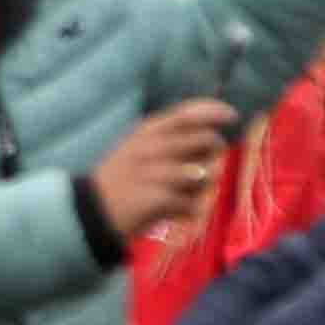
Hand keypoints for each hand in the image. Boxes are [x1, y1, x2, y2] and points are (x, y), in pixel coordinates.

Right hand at [88, 99, 239, 239]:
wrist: (92, 211)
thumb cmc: (120, 179)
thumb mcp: (137, 147)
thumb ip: (170, 139)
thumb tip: (211, 136)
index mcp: (146, 131)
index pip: (188, 113)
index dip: (215, 112)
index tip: (232, 116)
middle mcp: (152, 147)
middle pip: (206, 140)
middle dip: (214, 155)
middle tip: (202, 168)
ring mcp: (155, 172)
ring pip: (205, 174)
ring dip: (201, 188)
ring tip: (184, 195)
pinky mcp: (158, 198)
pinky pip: (193, 204)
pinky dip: (189, 211)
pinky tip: (175, 213)